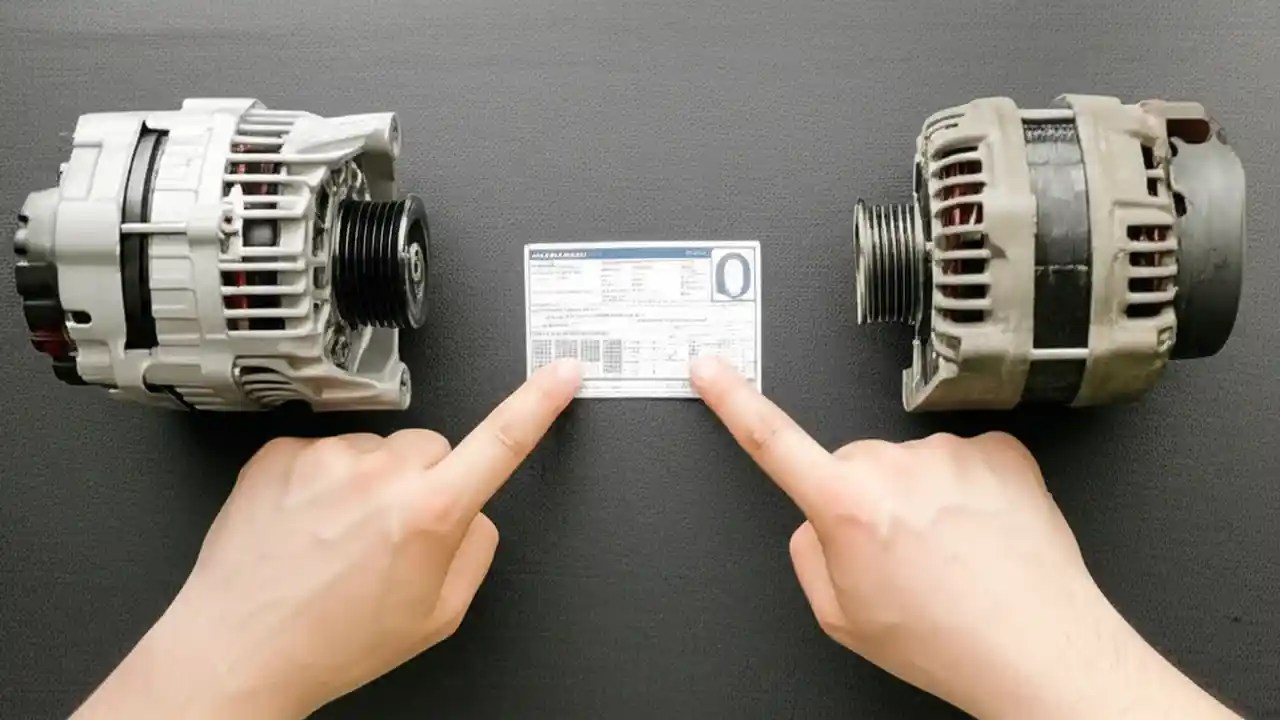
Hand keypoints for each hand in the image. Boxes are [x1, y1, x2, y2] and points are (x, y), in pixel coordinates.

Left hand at [72, 359, 583, 719]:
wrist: (240, 650)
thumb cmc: (333, 643)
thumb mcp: (437, 616)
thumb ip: (475, 551)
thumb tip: (475, 511)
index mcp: (428, 514)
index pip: (501, 441)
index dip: (539, 402)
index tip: (562, 372)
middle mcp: (379, 475)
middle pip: (432, 447)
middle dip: (426, 479)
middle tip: (391, 535)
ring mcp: (326, 458)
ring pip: (375, 450)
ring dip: (367, 483)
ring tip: (337, 539)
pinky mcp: (281, 453)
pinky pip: (323, 452)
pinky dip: (320, 483)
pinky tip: (305, 526)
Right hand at [690, 357, 1237, 719]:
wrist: (1035, 649)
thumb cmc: (945, 640)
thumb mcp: (840, 616)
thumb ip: (807, 553)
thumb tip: (814, 520)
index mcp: (846, 506)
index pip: (771, 439)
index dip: (733, 399)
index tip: (711, 368)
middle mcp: (896, 467)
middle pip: (855, 463)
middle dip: (865, 498)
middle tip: (902, 555)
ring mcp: (952, 452)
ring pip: (913, 463)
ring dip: (922, 497)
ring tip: (953, 553)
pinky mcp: (1000, 449)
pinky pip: (964, 459)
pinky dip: (969, 489)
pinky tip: (982, 533)